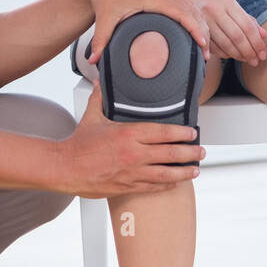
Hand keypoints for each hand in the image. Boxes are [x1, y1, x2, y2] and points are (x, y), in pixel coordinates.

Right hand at [54, 81, 204, 196]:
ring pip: (167, 173)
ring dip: (184, 172)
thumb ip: (100, 97)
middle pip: (171, 153)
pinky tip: (176, 183)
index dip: (182, 133)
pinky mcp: (128, 186)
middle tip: (201, 151)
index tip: (193, 133)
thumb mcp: (92, 116)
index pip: (164, 131)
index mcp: (129, 133)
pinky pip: (154, 186)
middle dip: (191, 153)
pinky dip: (167, 184)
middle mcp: (135, 153)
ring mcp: (133, 172)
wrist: (65, 167)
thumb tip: (101, 79)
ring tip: (196, 170)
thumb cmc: (79, 143)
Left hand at [84, 0, 209, 65]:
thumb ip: (100, 41)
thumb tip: (94, 61)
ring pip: (191, 6)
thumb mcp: (103, 19)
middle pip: (191, 10)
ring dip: (201, 24)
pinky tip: (198, 31)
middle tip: (206, 53)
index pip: (181, 12)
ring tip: (205, 46)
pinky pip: (186, 3)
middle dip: (202, 31)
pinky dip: (195, 17)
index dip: (194, 28)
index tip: (202, 43)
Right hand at [185, 0, 266, 64]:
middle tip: (255, 62)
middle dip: (248, 51)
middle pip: (237, 35)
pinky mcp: (189, 22)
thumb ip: (245, 19)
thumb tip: (264, 35)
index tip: (263, 55)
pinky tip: (224, 57)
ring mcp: (202, 15)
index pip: (247, 26)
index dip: (257, 42)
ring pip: (223, 41)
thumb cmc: (206, 4)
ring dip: (235, 54)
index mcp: (228, 2)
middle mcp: (216, 7)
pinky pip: (207, 42)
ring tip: (244, 61)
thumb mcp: (226, 6)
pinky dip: (216, 52)